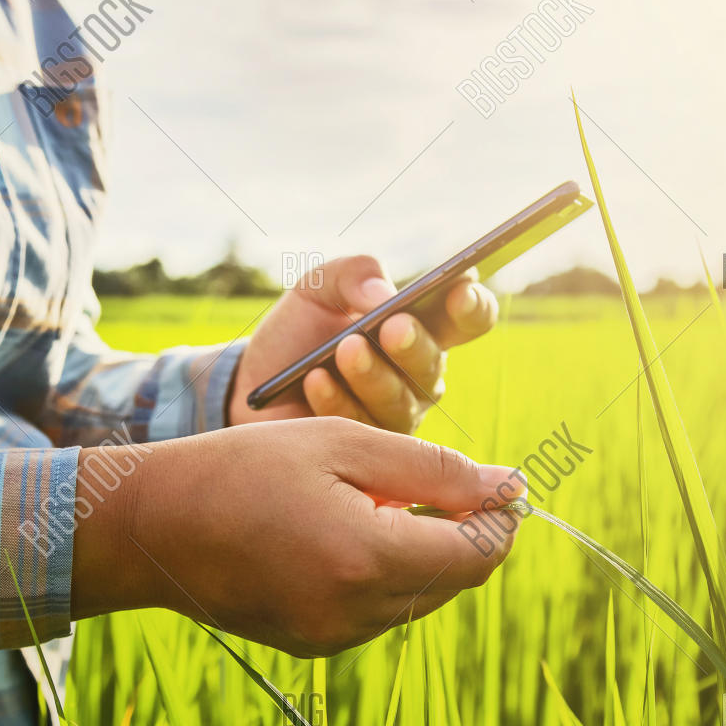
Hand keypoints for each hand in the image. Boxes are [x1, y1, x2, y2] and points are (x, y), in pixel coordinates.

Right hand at [71, 417, 522, 655]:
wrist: (153, 524)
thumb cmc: (245, 467)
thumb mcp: (344, 444)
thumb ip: (434, 469)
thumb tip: (509, 488)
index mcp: (367, 559)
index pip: (478, 555)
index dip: (501, 517)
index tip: (501, 482)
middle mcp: (356, 613)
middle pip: (454, 580)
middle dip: (462, 531)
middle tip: (440, 481)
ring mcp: (334, 638)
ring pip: (419, 597)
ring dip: (421, 551)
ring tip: (376, 501)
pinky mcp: (314, 645)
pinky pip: (379, 611)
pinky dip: (383, 572)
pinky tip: (345, 531)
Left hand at [227, 255, 498, 431]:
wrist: (253, 383)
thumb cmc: (298, 333)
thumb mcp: (319, 288)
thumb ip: (352, 274)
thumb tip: (383, 293)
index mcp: (423, 330)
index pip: (468, 320)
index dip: (472, 305)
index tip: (459, 289)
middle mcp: (418, 377)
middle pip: (433, 365)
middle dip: (414, 345)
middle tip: (393, 326)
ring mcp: (395, 417)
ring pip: (399, 402)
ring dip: (373, 375)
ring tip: (347, 349)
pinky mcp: (364, 452)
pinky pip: (358, 428)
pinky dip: (335, 400)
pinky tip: (315, 381)